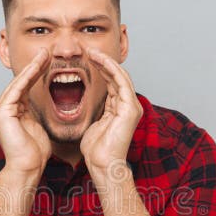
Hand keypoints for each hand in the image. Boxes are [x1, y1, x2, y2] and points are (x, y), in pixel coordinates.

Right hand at [0, 47, 51, 177]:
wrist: (28, 167)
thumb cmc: (34, 152)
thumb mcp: (35, 124)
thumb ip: (33, 110)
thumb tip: (41, 100)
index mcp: (9, 111)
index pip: (23, 86)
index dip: (36, 72)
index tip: (49, 60)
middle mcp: (0, 108)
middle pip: (20, 81)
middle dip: (35, 66)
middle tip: (47, 51)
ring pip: (19, 82)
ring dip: (33, 67)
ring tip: (45, 54)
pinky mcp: (2, 111)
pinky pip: (18, 89)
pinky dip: (29, 76)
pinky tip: (39, 66)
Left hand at [80, 48, 143, 177]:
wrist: (103, 164)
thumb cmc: (96, 150)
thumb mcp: (93, 125)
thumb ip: (95, 112)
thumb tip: (83, 104)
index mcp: (120, 109)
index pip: (112, 83)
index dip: (101, 69)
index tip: (86, 59)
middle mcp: (128, 106)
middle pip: (117, 76)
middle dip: (103, 62)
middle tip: (88, 50)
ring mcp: (131, 106)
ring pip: (120, 75)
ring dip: (106, 62)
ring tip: (92, 52)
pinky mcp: (130, 108)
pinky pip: (120, 82)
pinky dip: (110, 69)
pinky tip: (99, 60)